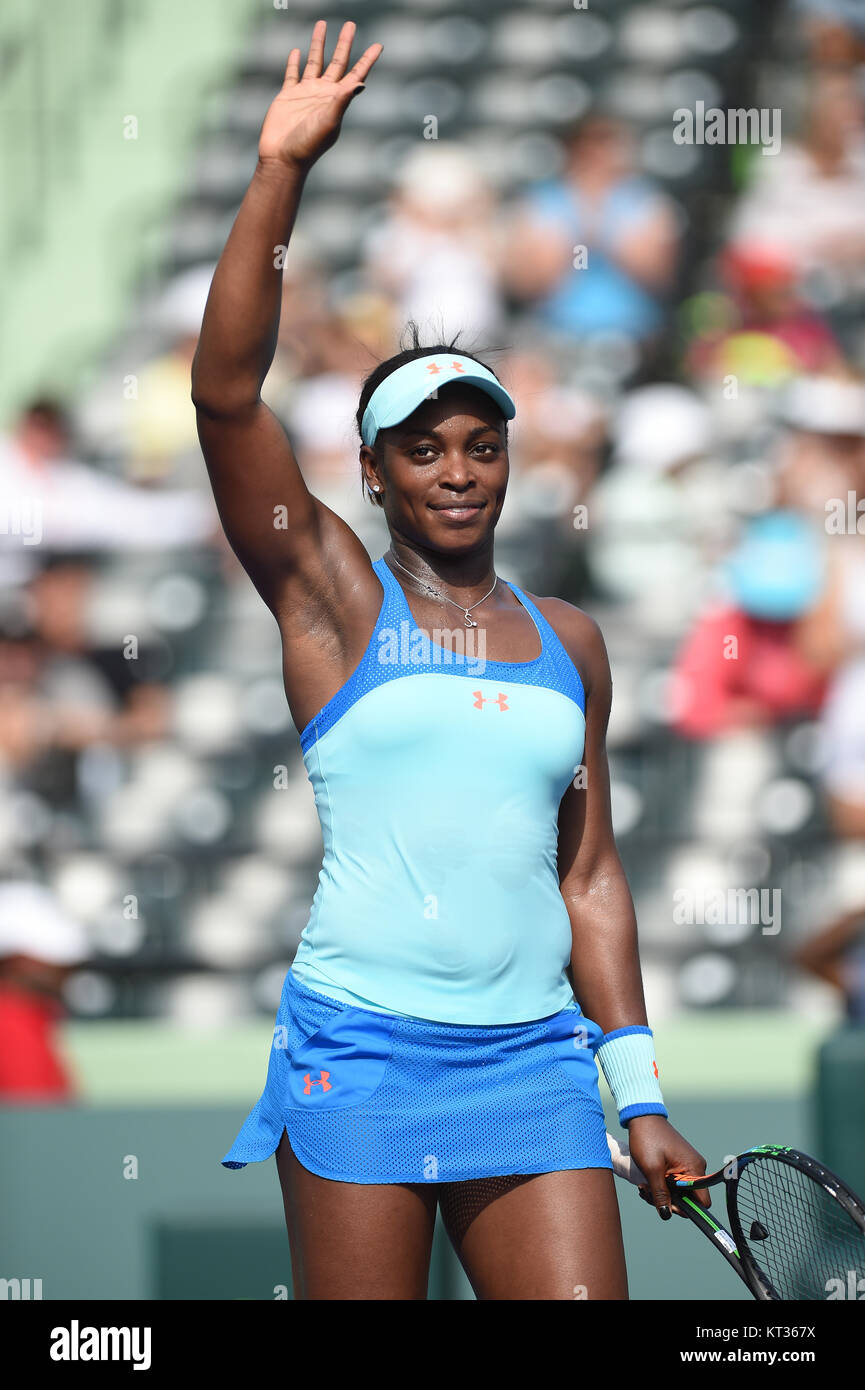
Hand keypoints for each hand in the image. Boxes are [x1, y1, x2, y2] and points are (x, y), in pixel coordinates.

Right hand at [258, 19, 382, 172]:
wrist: (283, 158)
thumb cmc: (308, 144)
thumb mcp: (329, 122)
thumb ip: (343, 101)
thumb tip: (361, 83)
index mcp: (337, 100)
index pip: (356, 74)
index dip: (368, 60)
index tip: (379, 45)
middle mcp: (324, 94)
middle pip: (337, 62)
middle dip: (344, 43)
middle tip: (351, 24)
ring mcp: (306, 94)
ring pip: (314, 62)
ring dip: (318, 44)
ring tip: (322, 24)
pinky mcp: (288, 96)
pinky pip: (292, 74)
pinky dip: (294, 62)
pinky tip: (296, 51)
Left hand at [625, 1114, 709, 1220]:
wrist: (643, 1118)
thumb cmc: (648, 1140)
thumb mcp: (651, 1170)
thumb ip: (660, 1194)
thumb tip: (667, 1214)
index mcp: (694, 1169)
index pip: (702, 1202)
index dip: (686, 1208)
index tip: (666, 1204)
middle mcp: (696, 1168)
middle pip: (689, 1199)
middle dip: (669, 1201)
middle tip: (648, 1192)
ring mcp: (688, 1165)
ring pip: (679, 1192)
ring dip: (662, 1194)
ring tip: (644, 1186)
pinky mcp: (680, 1163)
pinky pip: (675, 1183)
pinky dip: (662, 1185)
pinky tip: (647, 1182)